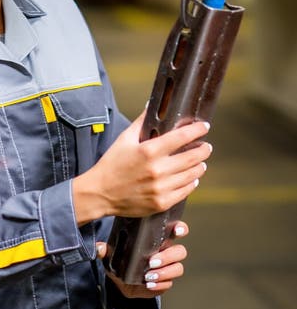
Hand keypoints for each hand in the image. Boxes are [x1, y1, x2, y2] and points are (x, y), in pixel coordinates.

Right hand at [72, 112, 211, 223]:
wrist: (101, 193)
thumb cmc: (112, 164)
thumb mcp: (125, 139)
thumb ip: (141, 122)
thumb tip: (151, 105)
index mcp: (149, 151)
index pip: (181, 137)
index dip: (196, 130)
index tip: (204, 126)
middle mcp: (157, 169)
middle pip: (192, 157)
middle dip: (203, 150)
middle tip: (206, 146)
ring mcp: (161, 188)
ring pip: (191, 175)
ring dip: (199, 166)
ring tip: (200, 162)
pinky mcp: (162, 203)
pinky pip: (185, 192)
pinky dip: (191, 183)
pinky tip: (191, 179)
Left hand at [96, 221, 189, 298]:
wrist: (122, 282)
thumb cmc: (121, 259)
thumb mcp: (112, 253)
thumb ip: (106, 250)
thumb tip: (99, 248)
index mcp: (157, 238)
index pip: (175, 229)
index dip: (180, 228)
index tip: (177, 230)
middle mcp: (166, 251)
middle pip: (180, 251)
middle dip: (168, 256)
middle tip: (152, 261)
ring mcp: (168, 267)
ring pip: (178, 268)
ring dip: (164, 272)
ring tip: (148, 276)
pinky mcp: (165, 282)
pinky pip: (169, 283)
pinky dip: (160, 284)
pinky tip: (148, 284)